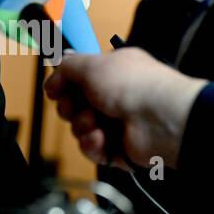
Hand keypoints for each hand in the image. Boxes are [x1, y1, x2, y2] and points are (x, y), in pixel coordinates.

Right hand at [44, 49, 206, 168]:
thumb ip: (68, 66)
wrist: (159, 119)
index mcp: (113, 71)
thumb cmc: (131, 85)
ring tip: (95, 123)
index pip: (80, 78)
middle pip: (76, 105)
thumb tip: (56, 69)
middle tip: (74, 106)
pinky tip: (101, 138)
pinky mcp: (118, 148)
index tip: (55, 89)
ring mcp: (118, 123)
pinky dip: (93, 144)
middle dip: (70, 107)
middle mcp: (116, 96)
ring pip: (81, 128)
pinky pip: (93, 148)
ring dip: (82, 126)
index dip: (64, 84)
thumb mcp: (92, 65)